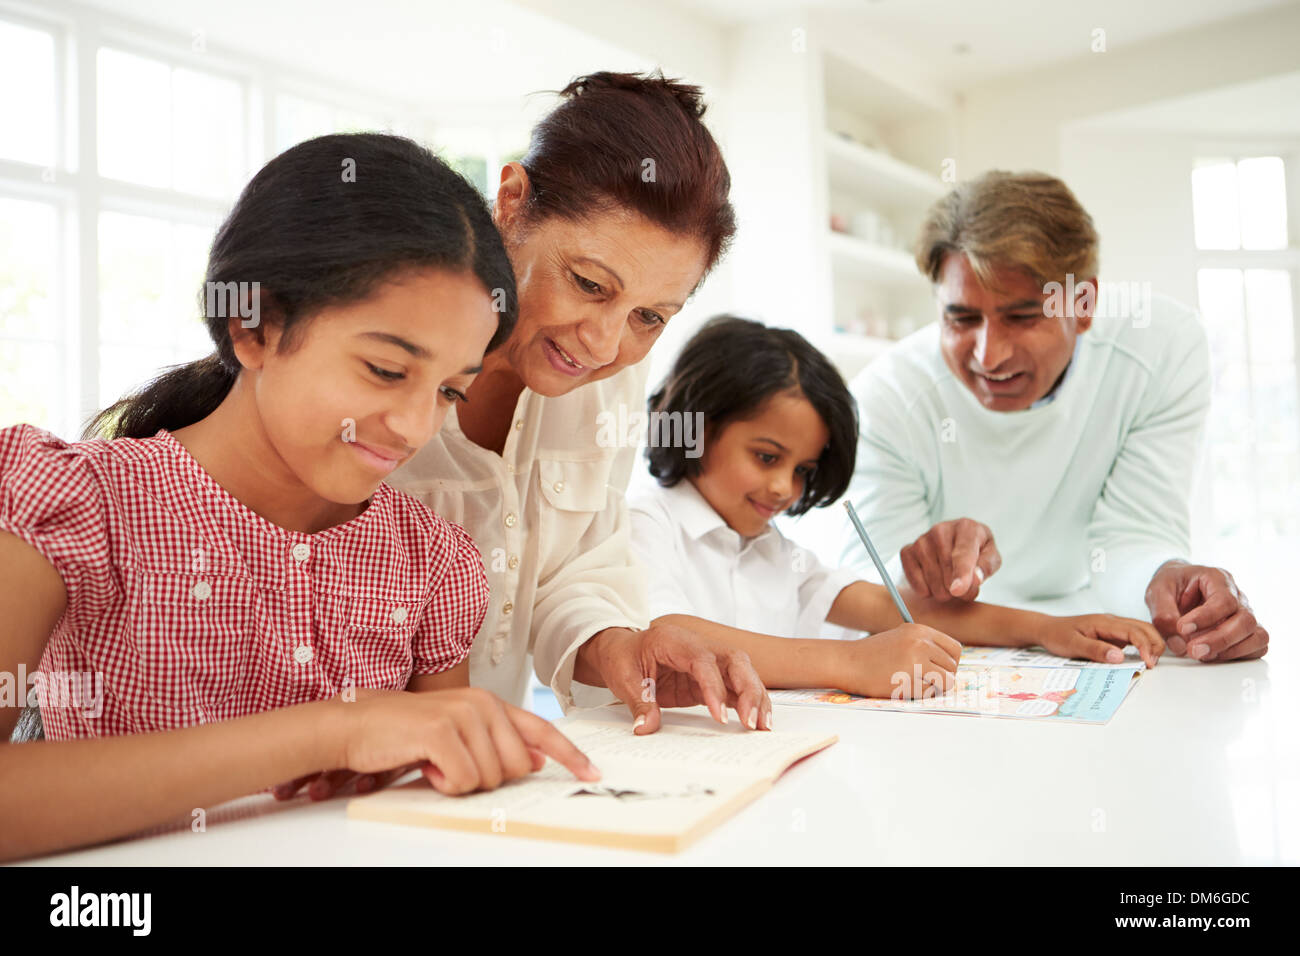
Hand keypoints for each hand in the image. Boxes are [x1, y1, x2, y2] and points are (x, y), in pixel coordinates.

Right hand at [274, 687, 598, 799]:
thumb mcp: (458, 737)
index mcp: (490, 704)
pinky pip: (464, 780)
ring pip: (490, 777)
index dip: (570, 755)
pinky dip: (444, 784)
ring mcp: (464, 715)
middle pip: (516, 767)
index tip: (591, 772)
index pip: (542, 730)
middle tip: (454, 767)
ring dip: (461, 782)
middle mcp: (483, 704)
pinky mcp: (441, 732)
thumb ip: (498, 744)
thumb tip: (534, 761)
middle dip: (487, 779)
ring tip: (436, 762)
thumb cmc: (405, 734)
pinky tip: (426, 765)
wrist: (357, 725)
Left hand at [578, 623, 769, 734]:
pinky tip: (756, 721)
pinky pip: (735, 687)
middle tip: (752, 721)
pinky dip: (748, 702)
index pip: (703, 661)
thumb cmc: (623, 657)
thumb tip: (646, 727)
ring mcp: (708, 661)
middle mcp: (698, 646)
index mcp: (675, 640)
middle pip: (735, 661)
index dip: (714, 688)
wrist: (621, 650)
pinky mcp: (711, 677)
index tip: (720, 717)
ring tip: (763, 725)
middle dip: (749, 690)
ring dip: (756, 697)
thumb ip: (639, 702)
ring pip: (743, 672)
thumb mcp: (624, 678)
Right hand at [838, 623, 961, 698]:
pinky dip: (918, 694)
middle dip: (942, 677)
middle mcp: (920, 643)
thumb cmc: (874, 654)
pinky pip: (928, 693)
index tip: (939, 669)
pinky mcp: (907, 680)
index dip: (951, 663)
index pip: (955, 649)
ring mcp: (914, 662)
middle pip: (952, 668)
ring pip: (945, 682)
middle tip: (922, 679)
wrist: (847, 662)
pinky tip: (901, 686)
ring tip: (912, 682)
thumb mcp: (902, 638)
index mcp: (920, 631)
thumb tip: (953, 663)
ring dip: (932, 687)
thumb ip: (926, 645)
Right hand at [900, 518, 1001, 600]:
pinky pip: (913, 579)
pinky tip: (933, 583)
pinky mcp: (907, 551)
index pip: (963, 554)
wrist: (954, 542)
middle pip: (947, 571)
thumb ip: (986, 567)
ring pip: (931, 579)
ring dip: (943, 591)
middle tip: (964, 586)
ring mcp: (922, 540)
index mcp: (966, 527)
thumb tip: (975, 579)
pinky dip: (925, 589)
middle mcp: (941, 530)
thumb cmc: (976, 551)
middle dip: (958, 589)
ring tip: (949, 582)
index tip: (958, 590)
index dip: (961, 574)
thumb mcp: (991, 557)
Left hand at [1039, 614, 1163, 667]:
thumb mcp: (1072, 645)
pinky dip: (1142, 646)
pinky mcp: (1111, 634)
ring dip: (1150, 644)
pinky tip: (1141, 658)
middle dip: (1154, 644)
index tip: (1148, 662)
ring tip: (1150, 662)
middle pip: (1143, 627)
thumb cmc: (1057, 635)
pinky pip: (1132, 637)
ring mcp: (1112, 627)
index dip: (1145, 646)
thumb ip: (1095, 650)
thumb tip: (1119, 657)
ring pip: (1140, 630)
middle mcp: (1111, 621)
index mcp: (1103, 622)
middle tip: (1154, 663)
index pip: (1133, 631)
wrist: (1046, 629)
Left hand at [1145, 561, 1267, 661]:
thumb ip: (1164, 615)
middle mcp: (1237, 596)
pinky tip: (1215, 656)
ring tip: (1202, 655)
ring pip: (1257, 635)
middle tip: (1194, 650)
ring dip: (1231, 650)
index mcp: (1217, 578)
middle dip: (1219, 639)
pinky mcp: (1246, 631)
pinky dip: (1239, 655)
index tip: (1183, 628)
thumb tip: (1178, 644)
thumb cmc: (1171, 584)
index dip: (1206, 618)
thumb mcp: (1157, 591)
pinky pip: (1257, 646)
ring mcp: (1244, 614)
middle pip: (1245, 620)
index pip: (1223, 600)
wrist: (1177, 584)